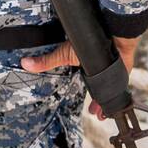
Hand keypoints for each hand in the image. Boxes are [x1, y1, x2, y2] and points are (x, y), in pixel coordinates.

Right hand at [21, 35, 138, 118]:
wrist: (106, 33)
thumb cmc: (86, 40)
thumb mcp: (64, 54)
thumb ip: (46, 61)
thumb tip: (25, 62)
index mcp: (89, 67)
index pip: (90, 85)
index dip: (90, 99)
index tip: (90, 111)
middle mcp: (101, 70)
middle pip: (101, 91)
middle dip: (98, 103)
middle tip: (95, 115)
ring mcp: (112, 71)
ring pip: (110, 91)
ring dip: (106, 103)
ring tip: (101, 115)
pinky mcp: (123, 70)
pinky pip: (120, 88)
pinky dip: (117, 97)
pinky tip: (113, 106)